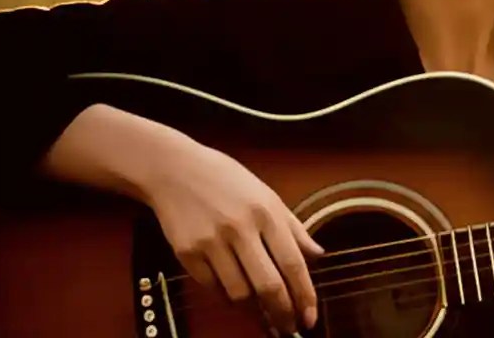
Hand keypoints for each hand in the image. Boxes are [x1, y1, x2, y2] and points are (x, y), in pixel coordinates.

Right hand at [142, 139, 324, 333]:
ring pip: (239, 293)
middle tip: (289, 329)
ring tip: (266, 320)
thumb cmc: (226, 181)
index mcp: (266, 213)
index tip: (310, 318)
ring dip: (256, 313)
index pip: (293, 263)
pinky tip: (238, 301)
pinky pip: (213, 288)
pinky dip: (228, 300)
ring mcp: (212, 242)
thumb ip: (293, 228)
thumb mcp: (267, 195)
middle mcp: (240, 228)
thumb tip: (318, 255)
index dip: (304, 296)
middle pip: (268, 285)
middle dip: (282, 314)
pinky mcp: (187, 253)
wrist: (175, 170)